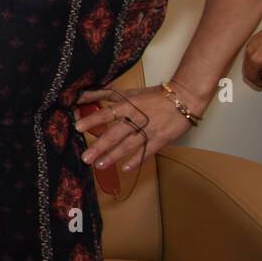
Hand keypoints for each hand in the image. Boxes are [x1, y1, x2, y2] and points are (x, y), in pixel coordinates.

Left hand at [73, 85, 195, 172]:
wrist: (183, 99)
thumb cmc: (153, 95)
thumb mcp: (128, 92)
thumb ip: (105, 94)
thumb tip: (82, 95)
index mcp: (128, 105)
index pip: (106, 113)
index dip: (92, 120)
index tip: (78, 127)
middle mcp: (137, 119)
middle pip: (115, 134)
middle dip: (99, 147)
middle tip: (85, 157)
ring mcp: (149, 131)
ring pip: (128, 146)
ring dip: (113, 157)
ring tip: (99, 165)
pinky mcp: (161, 140)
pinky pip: (147, 152)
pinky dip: (136, 160)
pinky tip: (125, 168)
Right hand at [243, 17, 261, 90]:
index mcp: (256, 60)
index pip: (250, 77)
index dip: (256, 83)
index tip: (260, 85)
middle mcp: (250, 52)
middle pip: (246, 69)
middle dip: (253, 76)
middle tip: (260, 80)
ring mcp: (250, 44)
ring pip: (247, 60)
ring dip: (253, 67)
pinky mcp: (253, 39)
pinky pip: (249, 53)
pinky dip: (253, 59)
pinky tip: (261, 60)